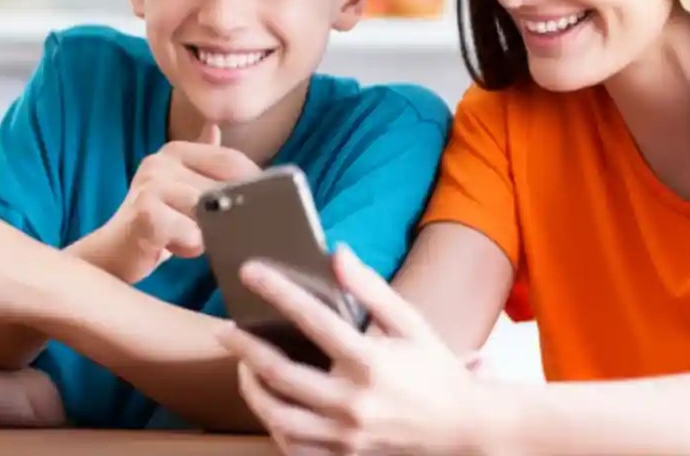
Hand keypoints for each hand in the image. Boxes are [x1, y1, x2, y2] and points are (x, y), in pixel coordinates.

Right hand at [93, 122, 259, 282]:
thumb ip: (201, 160)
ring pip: (209, 208)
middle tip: (234, 230)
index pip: (230, 160)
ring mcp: (151, 185)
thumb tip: (215, 126)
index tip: (266, 204)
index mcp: (175, 151)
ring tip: (198, 240)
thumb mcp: (181, 186)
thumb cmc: (156, 221)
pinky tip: (182, 248)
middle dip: (235, 210)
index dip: (254, 183)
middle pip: (223, 184)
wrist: (115, 252)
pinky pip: (189, 230)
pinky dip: (193, 244)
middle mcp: (161, 162)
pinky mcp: (144, 213)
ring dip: (212, 231)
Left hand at [221, 246, 497, 455]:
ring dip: (251, 390)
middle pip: (281, 372)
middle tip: (226, 329)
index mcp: (372, 362)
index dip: (278, 291)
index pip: (313, 320)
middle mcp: (354, 402)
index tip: (250, 271)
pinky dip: (274, 426)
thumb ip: (372, 289)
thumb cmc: (435, 371)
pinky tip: (269, 405)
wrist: (462, 429)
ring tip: (243, 367)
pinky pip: (292, 447)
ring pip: (277, 415)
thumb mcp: (411, 323)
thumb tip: (337, 254)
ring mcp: (345, 436)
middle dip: (245, 347)